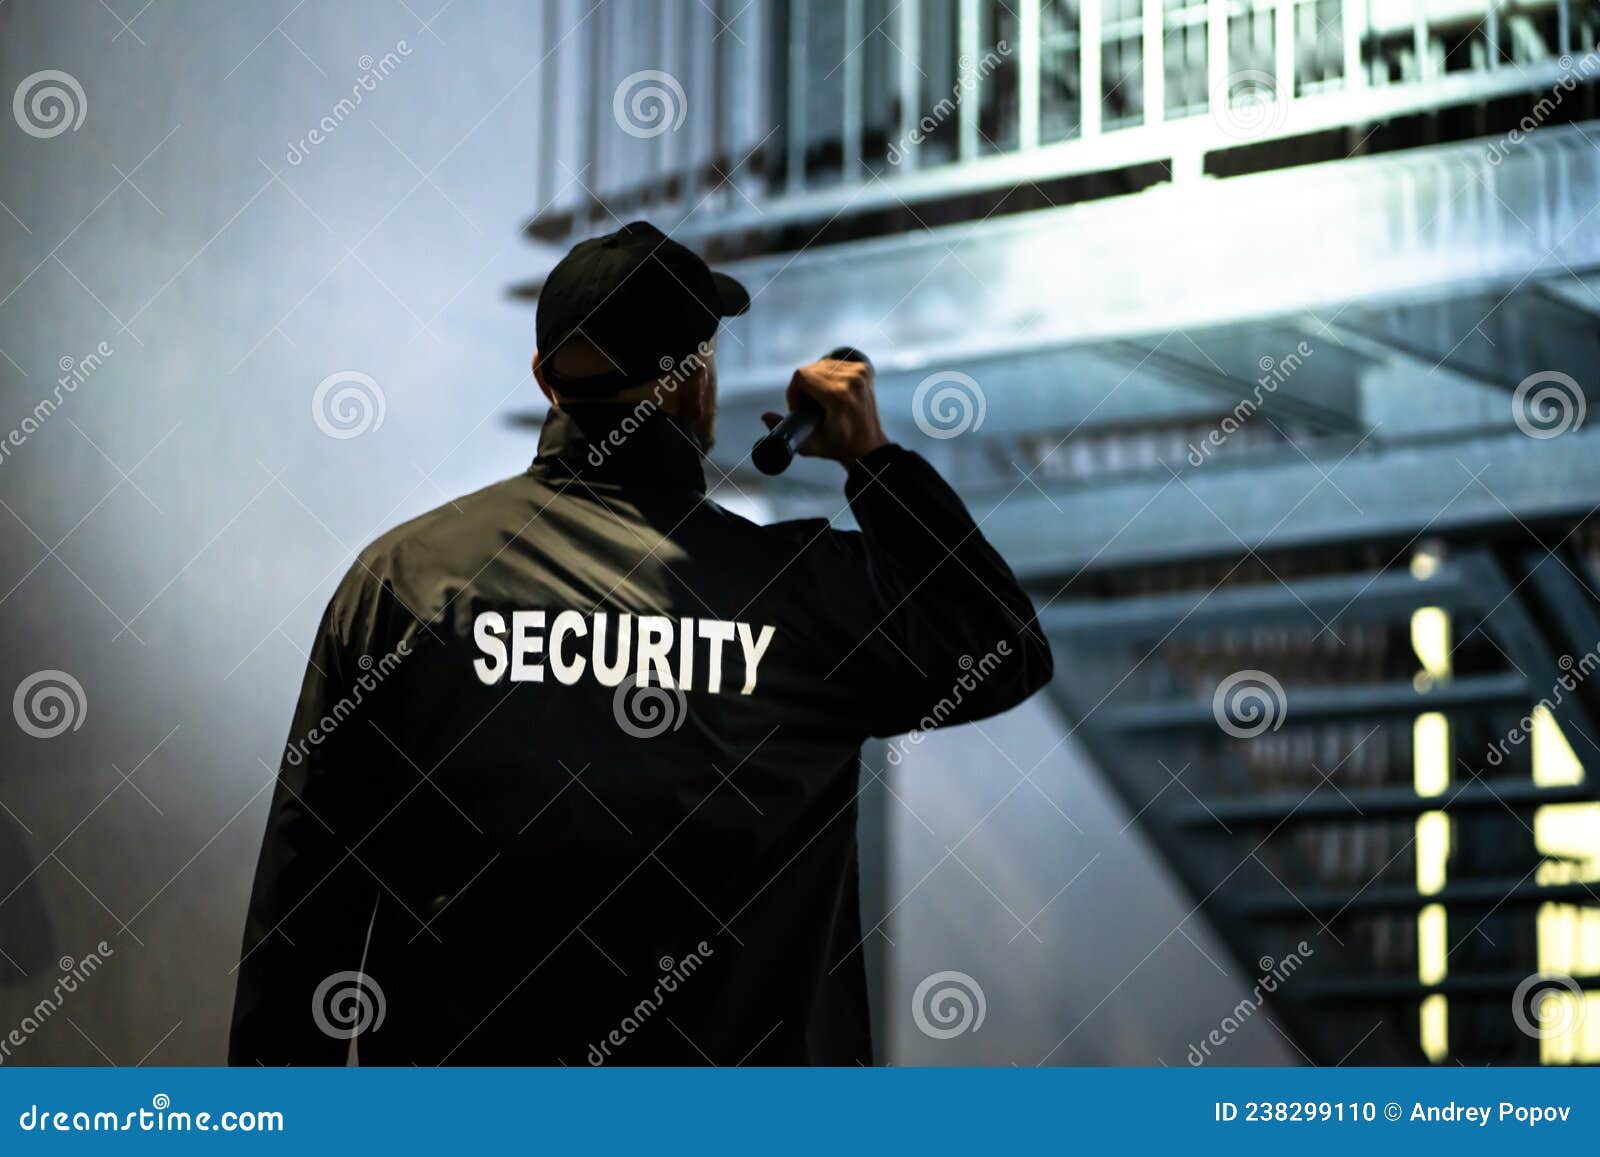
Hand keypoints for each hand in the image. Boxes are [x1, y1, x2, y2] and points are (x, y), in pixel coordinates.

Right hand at [761, 355, 889, 465]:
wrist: (868, 446)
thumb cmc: (837, 447)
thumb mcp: (808, 444)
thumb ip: (782, 430)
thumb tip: (764, 416)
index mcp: (839, 396)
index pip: (802, 375)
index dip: (794, 392)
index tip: (800, 409)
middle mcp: (852, 380)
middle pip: (809, 369)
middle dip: (803, 387)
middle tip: (810, 408)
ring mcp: (861, 372)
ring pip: (820, 365)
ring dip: (815, 381)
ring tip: (821, 402)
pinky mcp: (865, 368)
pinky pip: (834, 364)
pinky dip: (827, 376)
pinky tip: (832, 394)